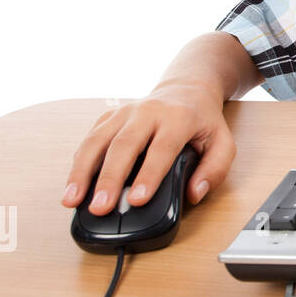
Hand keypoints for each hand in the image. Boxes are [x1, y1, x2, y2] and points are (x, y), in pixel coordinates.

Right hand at [61, 80, 235, 214]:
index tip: (136, 200)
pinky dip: (79, 162)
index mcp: (178, 118)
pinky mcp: (109, 116)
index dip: (148, 175)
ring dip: (82, 171)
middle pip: (124, 145)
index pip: (161, 149)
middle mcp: (148, 112)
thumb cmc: (203, 121)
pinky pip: (90, 138)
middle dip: (109, 178)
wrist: (187, 89)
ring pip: (98, 140)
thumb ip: (214, 170)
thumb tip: (194, 193)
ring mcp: (125, 112)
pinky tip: (73, 184)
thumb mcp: (223, 143)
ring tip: (72, 199)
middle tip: (100, 207)